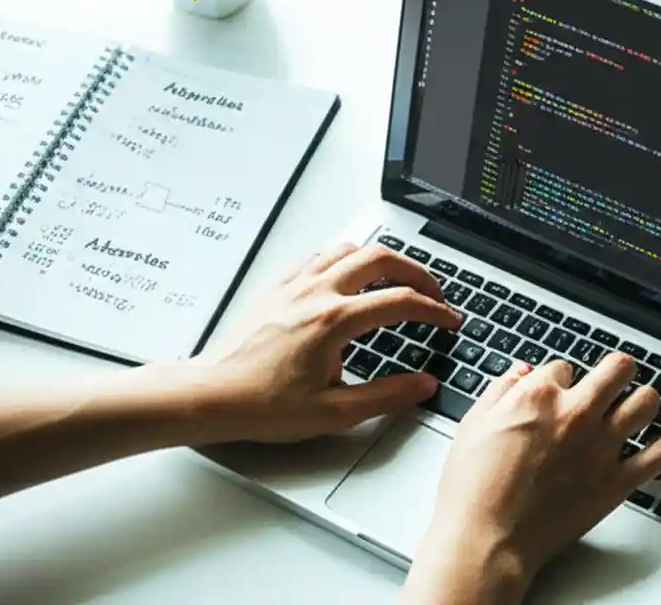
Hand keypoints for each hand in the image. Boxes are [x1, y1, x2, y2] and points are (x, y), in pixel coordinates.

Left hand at [183, 241, 461, 443]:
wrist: (212, 395)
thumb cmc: (261, 404)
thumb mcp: (334, 412)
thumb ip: (387, 396)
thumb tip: (422, 384)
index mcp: (335, 321)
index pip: (401, 302)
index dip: (435, 310)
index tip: (448, 320)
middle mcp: (316, 294)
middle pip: (381, 258)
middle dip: (416, 272)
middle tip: (432, 291)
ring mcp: (295, 285)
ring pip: (349, 249)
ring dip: (381, 259)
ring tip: (397, 278)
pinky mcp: (277, 287)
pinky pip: (319, 256)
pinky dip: (344, 259)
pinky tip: (348, 277)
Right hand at [403, 354, 660, 603]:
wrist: (488, 539)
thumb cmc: (474, 489)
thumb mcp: (473, 425)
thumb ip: (500, 391)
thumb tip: (519, 372)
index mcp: (538, 396)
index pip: (564, 366)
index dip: (560, 379)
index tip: (557, 393)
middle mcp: (575, 414)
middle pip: (619, 368)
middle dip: (615, 372)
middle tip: (611, 383)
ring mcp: (601, 447)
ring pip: (647, 401)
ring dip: (641, 402)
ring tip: (634, 409)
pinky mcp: (617, 482)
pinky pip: (659, 455)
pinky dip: (660, 449)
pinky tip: (651, 448)